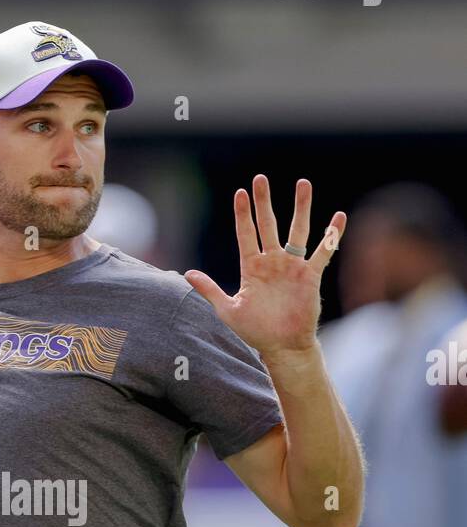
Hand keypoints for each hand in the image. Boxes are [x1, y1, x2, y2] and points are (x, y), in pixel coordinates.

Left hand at [184, 176, 346, 361]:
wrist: (282, 347)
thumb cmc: (255, 331)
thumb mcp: (228, 310)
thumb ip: (209, 290)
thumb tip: (188, 274)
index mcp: (252, 267)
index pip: (246, 233)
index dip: (243, 214)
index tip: (240, 193)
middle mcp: (272, 262)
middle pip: (268, 224)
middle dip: (264, 202)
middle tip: (261, 179)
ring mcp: (292, 266)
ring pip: (297, 230)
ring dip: (301, 208)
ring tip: (303, 184)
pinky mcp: (310, 275)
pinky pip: (323, 252)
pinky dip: (332, 235)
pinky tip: (338, 217)